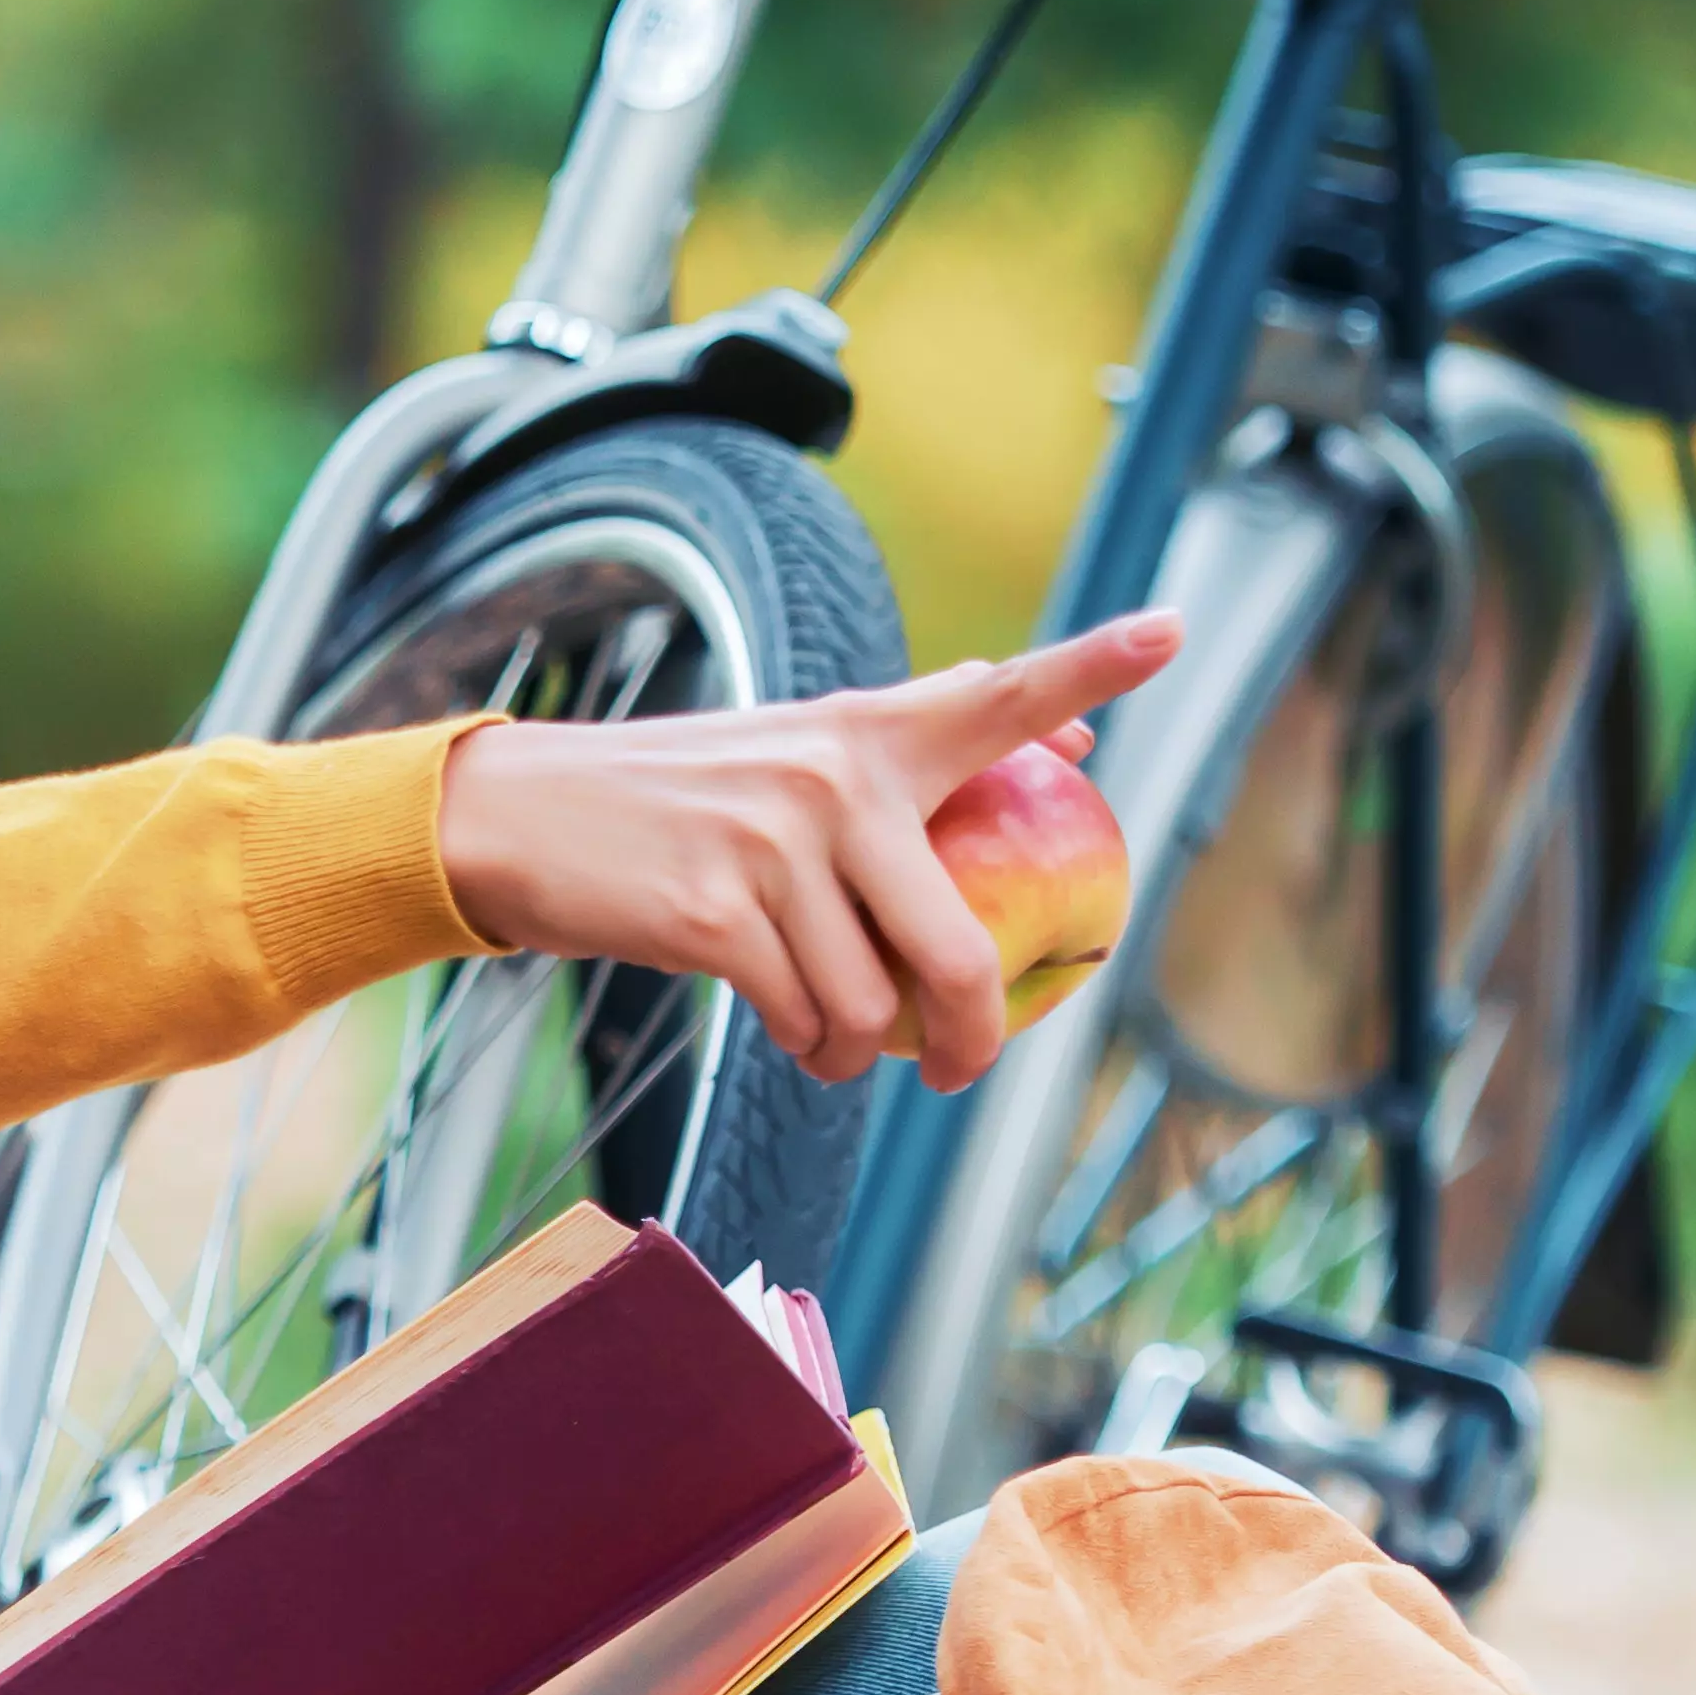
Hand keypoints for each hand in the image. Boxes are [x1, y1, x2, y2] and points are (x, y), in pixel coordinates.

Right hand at [429, 614, 1182, 1090]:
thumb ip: (927, 740)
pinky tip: (787, 1031)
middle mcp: (833, 778)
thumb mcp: (799, 747)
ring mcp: (773, 847)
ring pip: (871, 1005)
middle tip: (960, 1066)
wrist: (521, 817)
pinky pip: (804, 1022)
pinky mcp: (714, 915)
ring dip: (856, 1048)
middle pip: (957, 949)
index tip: (1174, 628)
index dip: (1094, 665)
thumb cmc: (676, 796)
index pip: (999, 697)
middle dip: (971, 1035)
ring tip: (824, 1032)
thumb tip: (1068, 749)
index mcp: (866, 731)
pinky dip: (807, 1049)